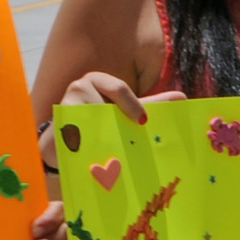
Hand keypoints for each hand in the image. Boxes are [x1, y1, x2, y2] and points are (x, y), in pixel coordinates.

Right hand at [40, 74, 181, 170]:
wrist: (66, 143)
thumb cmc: (101, 122)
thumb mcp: (126, 112)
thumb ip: (151, 104)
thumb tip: (182, 97)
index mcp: (98, 80)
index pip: (118, 88)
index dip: (133, 104)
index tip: (144, 121)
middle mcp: (80, 87)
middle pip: (105, 106)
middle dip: (119, 124)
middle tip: (132, 137)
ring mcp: (66, 106)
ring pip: (92, 123)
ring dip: (105, 139)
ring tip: (113, 151)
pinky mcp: (57, 127)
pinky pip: (78, 138)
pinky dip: (91, 149)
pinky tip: (97, 159)